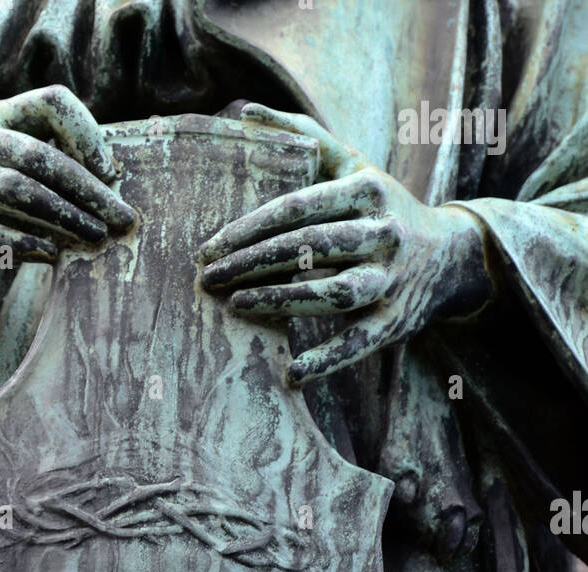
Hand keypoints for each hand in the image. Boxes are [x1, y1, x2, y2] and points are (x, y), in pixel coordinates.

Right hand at [0, 85, 135, 294]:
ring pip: (11, 188)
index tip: (112, 174)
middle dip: (84, 190)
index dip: (86, 133)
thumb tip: (114, 193)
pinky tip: (50, 255)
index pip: (50, 102)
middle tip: (119, 220)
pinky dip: (19, 242)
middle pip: (36, 154)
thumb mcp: (20, 177)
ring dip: (60, 217)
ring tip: (93, 238)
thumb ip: (58, 174)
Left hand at [199, 104, 493, 383]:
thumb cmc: (382, 207)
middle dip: (251, 264)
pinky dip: (328, 360)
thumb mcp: (353, 165)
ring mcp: (393, 278)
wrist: (451, 254)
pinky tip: (293, 372)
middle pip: (307, 248)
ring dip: (281, 303)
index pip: (297, 208)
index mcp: (366, 189)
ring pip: (333, 292)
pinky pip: (359, 342)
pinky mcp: (398, 321)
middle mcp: (383, 231)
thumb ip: (304, 137)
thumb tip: (245, 111)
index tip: (208, 248)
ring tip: (236, 307)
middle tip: (207, 280)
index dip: (249, 229)